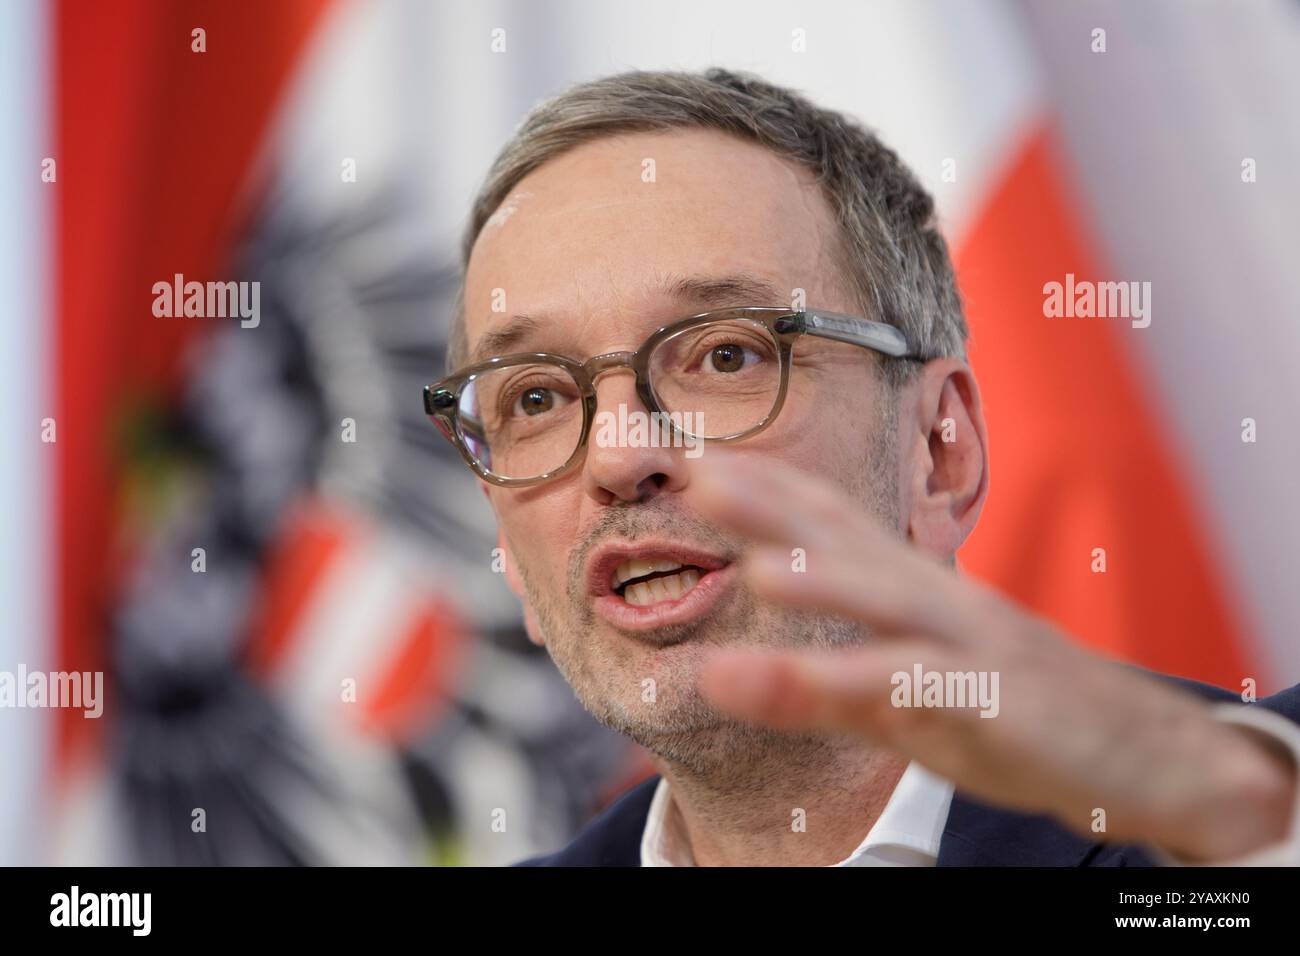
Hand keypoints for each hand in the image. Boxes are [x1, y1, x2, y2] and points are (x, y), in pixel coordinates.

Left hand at [690, 451, 1294, 860]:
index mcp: (912, 592)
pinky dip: (876, 682)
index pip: (832, 524)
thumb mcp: (899, 700)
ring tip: (760, 567)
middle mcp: (938, 603)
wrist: (1150, 754)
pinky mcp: (1001, 705)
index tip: (694, 458)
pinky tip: (829, 679)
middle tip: (695, 474)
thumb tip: (718, 674)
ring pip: (895, 607)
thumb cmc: (1009, 710)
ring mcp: (972, 647)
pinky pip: (932, 691)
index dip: (766, 490)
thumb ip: (815, 684)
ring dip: (829, 583)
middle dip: (773, 507)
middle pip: (850, 543)